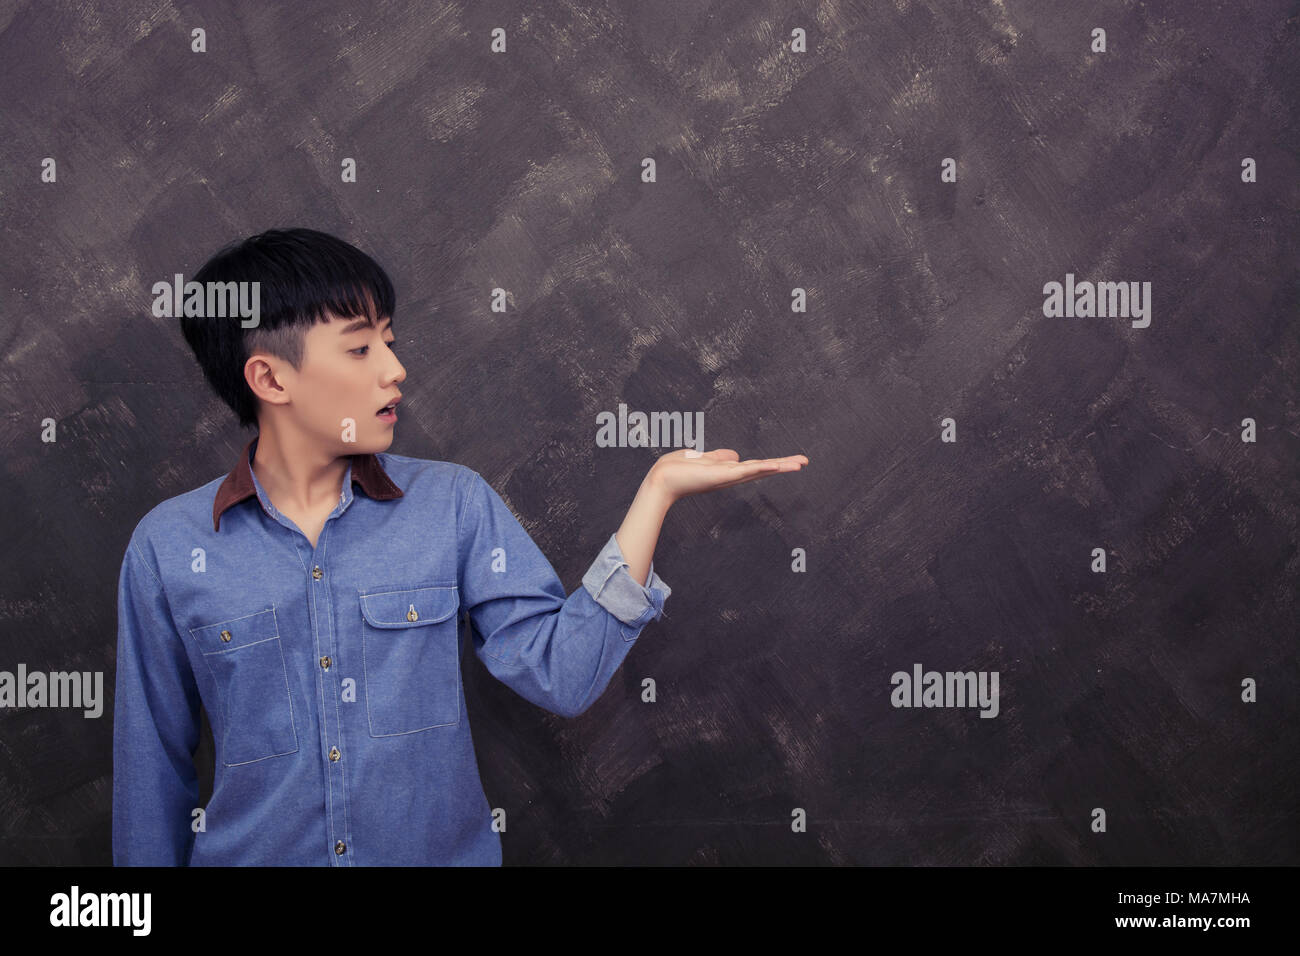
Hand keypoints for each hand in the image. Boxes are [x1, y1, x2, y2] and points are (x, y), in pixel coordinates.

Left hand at [645, 448, 808, 505]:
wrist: (661, 480)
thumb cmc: (677, 470)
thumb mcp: (702, 458)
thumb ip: (719, 456)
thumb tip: (735, 455)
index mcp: (727, 472)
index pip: (755, 466)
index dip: (773, 463)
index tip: (791, 461)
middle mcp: (730, 476)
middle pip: (762, 469)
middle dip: (784, 465)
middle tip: (804, 461)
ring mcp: (727, 477)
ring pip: (758, 470)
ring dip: (779, 466)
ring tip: (799, 463)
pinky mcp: (721, 476)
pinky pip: (745, 471)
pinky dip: (761, 467)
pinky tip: (775, 465)